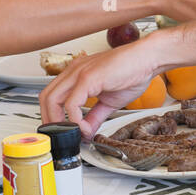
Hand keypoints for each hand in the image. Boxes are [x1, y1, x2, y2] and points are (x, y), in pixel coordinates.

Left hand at [40, 31, 174, 138]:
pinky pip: (71, 103)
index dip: (52, 115)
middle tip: (62, 136)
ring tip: (71, 133)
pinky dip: (74, 119)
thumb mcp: (109, 101)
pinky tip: (85, 128)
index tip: (61, 131)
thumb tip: (86, 130)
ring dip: (58, 121)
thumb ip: (95, 115)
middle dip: (50, 120)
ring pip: (52, 99)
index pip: (52, 95)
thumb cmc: (133, 71)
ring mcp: (79, 73)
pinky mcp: (88, 78)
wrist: (149, 58)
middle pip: (46, 97)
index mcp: (77, 74)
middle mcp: (74, 71)